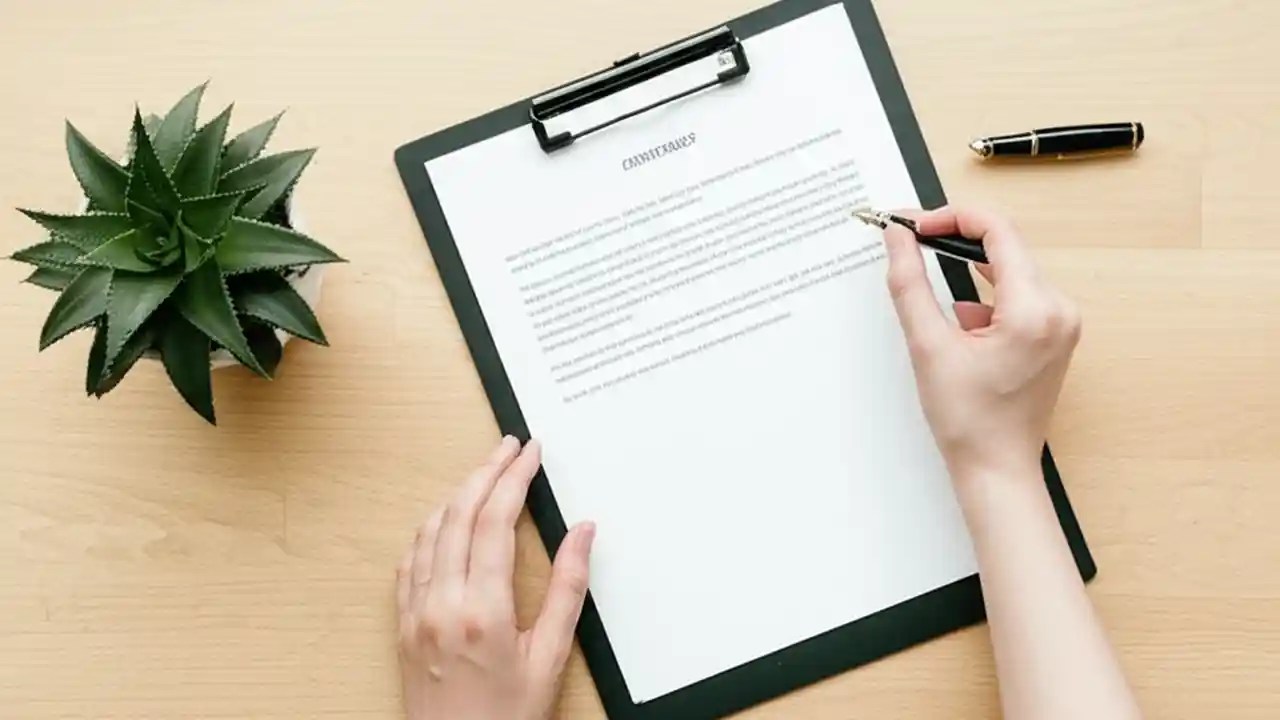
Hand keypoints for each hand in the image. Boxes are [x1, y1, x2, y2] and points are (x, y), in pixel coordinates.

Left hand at [397, 437, 595, 719]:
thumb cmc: (507, 716)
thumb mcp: (551, 657)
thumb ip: (569, 590)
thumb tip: (583, 532)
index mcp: (483, 610)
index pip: (495, 521)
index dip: (514, 478)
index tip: (530, 452)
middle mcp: (441, 603)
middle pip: (459, 514)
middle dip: (486, 471)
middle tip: (509, 446)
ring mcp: (415, 612)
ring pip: (430, 531)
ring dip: (456, 494)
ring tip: (483, 472)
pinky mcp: (401, 624)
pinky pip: (409, 560)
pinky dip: (429, 528)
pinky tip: (445, 520)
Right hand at [882, 206, 1080, 481]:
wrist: (996, 470)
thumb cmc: (969, 422)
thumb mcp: (927, 347)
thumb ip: (909, 283)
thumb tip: (898, 239)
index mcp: (1034, 309)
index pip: (997, 232)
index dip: (951, 217)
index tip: (914, 225)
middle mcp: (1059, 310)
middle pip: (1004, 248)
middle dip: (956, 242)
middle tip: (912, 241)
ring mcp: (1060, 323)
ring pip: (1008, 272)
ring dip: (969, 274)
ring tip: (934, 300)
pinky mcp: (1053, 335)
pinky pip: (1016, 297)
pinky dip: (983, 301)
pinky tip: (959, 334)